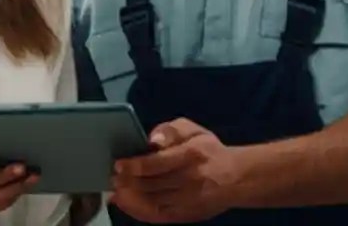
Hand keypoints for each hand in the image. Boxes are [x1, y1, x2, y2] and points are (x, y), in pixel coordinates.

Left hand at [109, 118, 242, 223]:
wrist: (235, 178)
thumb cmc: (209, 150)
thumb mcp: (194, 130)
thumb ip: (171, 130)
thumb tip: (152, 139)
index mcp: (192, 155)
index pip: (158, 163)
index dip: (135, 165)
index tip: (119, 164)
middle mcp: (190, 180)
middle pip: (152, 185)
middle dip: (128, 183)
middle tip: (112, 178)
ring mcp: (188, 201)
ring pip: (152, 203)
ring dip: (130, 199)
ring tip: (116, 191)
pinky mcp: (186, 216)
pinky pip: (158, 217)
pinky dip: (138, 212)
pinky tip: (126, 204)